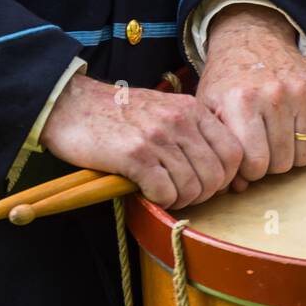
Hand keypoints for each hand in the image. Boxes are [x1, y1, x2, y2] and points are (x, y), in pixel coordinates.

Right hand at [39, 72, 243, 209]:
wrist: (71, 106)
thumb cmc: (118, 114)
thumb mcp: (163, 109)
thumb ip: (191, 131)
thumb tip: (218, 172)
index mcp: (191, 108)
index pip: (234, 152)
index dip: (225, 175)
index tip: (205, 181)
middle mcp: (179, 120)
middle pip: (216, 176)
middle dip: (202, 193)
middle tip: (179, 191)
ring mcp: (157, 137)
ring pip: (193, 188)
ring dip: (179, 199)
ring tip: (160, 190)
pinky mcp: (135, 156)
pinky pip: (166, 193)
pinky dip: (159, 199)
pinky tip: (144, 188)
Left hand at [195, 4, 305, 192]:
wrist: (252, 36)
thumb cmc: (228, 78)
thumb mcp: (210, 106)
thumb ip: (218, 147)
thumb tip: (232, 190)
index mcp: (240, 102)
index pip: (255, 165)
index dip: (250, 170)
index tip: (246, 159)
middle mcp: (272, 96)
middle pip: (281, 163)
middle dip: (270, 163)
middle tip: (262, 147)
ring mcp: (300, 93)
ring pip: (304, 156)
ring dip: (291, 155)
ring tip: (277, 138)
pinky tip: (296, 132)